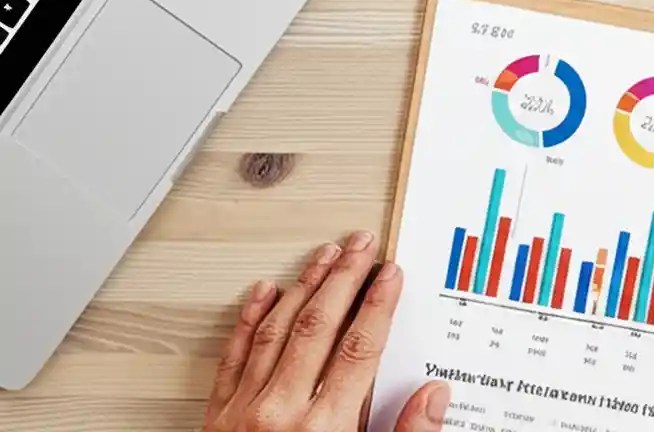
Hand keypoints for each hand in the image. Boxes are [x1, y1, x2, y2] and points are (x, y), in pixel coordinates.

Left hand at [203, 232, 450, 431]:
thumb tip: (433, 397)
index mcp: (324, 430)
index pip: (359, 348)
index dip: (379, 304)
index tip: (392, 274)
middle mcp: (280, 414)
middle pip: (318, 326)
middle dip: (344, 278)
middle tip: (362, 245)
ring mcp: (243, 413)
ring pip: (277, 330)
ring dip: (303, 286)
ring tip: (324, 256)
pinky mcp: (215, 420)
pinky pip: (234, 356)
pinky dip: (250, 320)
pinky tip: (263, 293)